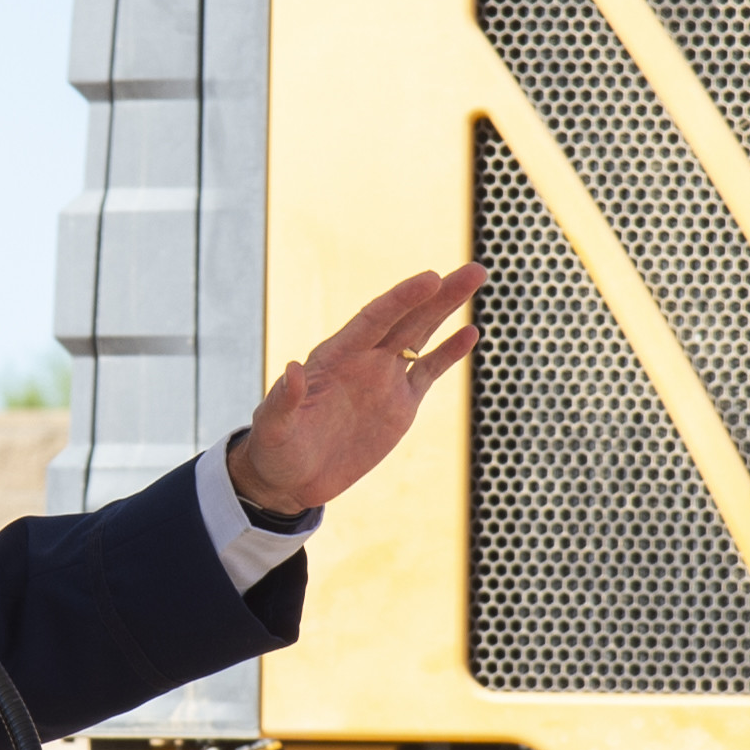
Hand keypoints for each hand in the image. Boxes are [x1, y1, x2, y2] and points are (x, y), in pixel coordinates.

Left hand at [229, 263, 484, 513]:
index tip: (431, 278)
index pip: (374, 319)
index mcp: (334, 357)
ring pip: (422, 336)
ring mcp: (384, 380)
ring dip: (448, 309)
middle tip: (474, 270)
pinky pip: (428, 373)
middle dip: (440, 294)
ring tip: (476, 279)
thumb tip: (291, 369)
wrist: (290, 479)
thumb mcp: (273, 428)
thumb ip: (283, 401)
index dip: (402, 299)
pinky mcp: (399, 406)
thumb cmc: (274, 449)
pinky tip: (471, 332)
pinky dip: (449, 353)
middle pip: (407, 318)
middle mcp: (363, 360)